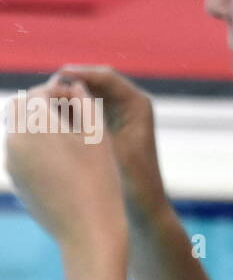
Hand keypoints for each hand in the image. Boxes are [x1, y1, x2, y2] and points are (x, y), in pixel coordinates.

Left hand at [4, 75, 125, 248]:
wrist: (87, 229)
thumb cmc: (99, 178)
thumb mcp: (98, 134)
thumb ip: (85, 102)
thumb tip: (75, 85)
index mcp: (36, 126)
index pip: (39, 92)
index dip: (62, 90)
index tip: (81, 98)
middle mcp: (16, 142)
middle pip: (20, 107)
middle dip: (43, 102)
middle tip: (72, 109)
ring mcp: (12, 163)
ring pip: (17, 128)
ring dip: (39, 122)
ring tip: (71, 132)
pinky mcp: (16, 180)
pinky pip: (19, 150)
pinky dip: (36, 143)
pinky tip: (64, 156)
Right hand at [55, 65, 164, 218]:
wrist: (143, 206)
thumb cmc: (130, 180)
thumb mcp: (106, 146)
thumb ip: (87, 118)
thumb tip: (67, 93)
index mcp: (138, 104)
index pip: (107, 77)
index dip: (82, 72)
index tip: (59, 73)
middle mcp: (132, 105)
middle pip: (97, 83)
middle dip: (72, 83)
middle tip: (44, 88)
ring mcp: (121, 116)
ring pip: (90, 96)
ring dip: (69, 96)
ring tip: (43, 100)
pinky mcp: (111, 127)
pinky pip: (88, 110)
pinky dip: (70, 111)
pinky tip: (50, 117)